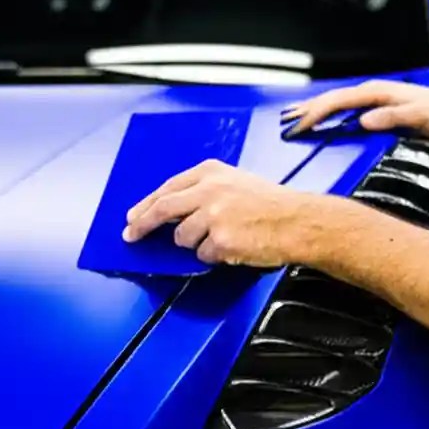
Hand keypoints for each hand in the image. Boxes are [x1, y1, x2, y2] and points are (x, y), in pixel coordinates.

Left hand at [123, 159, 335, 266]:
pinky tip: (233, 246)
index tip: (133, 217)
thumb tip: (172, 211)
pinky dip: (213, 255)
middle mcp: (208, 190)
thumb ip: (203, 191)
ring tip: (223, 237)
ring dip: (195, 243)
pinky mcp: (220, 239)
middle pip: (162, 208)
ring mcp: (213, 215)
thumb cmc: (271, 205)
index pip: (167, 188)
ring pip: (183, 237)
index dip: (146, 205)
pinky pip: (203, 254)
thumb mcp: (235, 182)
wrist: (297, 221)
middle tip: (131, 236)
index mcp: (211, 173)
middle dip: (142, 224)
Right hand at [281, 80, 428, 139]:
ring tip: (295, 118)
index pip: (337, 102)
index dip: (315, 114)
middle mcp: (374, 92)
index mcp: (378, 93)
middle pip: (332, 99)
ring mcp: (377, 98)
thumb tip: (363, 120)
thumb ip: (392, 118)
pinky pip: (347, 108)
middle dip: (307, 110)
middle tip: (285, 123)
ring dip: (315, 110)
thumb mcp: (420, 119)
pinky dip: (330, 112)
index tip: (298, 127)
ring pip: (338, 101)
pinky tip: (325, 119)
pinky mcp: (381, 106)